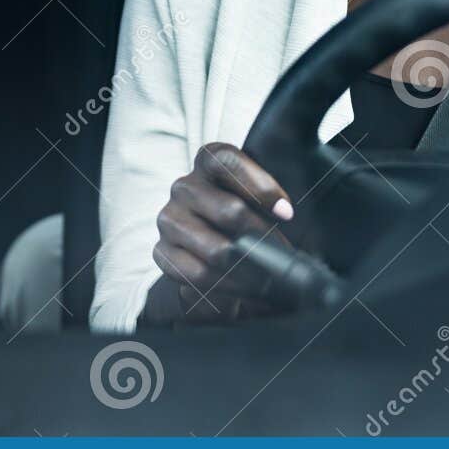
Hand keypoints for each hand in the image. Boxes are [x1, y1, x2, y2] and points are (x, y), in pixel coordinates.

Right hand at [142, 142, 298, 325]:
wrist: (216, 251)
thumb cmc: (243, 219)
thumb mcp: (258, 199)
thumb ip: (269, 200)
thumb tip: (284, 213)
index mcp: (207, 163)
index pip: (227, 162)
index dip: (260, 186)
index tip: (286, 213)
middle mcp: (184, 187)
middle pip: (229, 210)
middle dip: (262, 239)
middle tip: (282, 256)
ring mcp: (169, 219)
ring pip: (216, 249)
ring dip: (248, 269)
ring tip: (267, 277)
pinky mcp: (162, 252)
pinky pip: (199, 274)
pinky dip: (229, 286)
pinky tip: (243, 287)